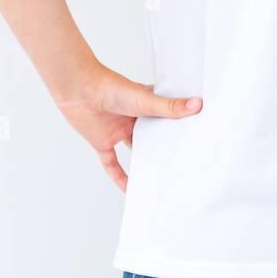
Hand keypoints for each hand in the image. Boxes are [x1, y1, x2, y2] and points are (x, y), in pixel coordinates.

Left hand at [53, 63, 200, 191]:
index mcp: (147, 104)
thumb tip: (198, 105)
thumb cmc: (111, 87)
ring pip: (134, 152)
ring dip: (144, 164)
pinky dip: (119, 177)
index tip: (196, 139)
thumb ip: (170, 107)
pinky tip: (129, 190)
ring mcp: (118, 131)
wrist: (78, 89)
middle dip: (165, 149)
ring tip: (161, 179)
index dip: (180, 128)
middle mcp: (134, 119)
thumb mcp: (145, 100)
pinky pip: (112, 164)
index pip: (168, 118)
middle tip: (183, 165)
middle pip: (153, 138)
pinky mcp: (102, 142)